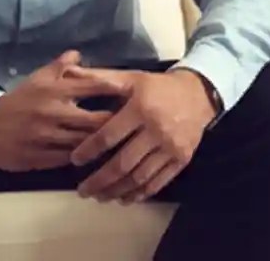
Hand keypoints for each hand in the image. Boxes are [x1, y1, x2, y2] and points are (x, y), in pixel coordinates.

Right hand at [0, 50, 123, 171]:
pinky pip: (67, 159)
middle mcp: (52, 113)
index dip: (114, 89)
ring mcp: (45, 137)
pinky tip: (93, 157)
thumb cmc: (18, 101)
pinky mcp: (38, 158)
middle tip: (132, 123)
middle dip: (115, 123)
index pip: (92, 87)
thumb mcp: (37, 79)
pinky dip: (81, 158)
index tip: (132, 92)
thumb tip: (78, 53)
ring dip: (100, 144)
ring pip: (84, 143)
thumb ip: (59, 66)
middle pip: (94, 121)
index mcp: (54, 91)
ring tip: (118, 142)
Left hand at [70, 68, 216, 203]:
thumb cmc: (158, 87)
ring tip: (100, 197)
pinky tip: (125, 198)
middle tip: (82, 191)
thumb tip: (70, 71)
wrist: (199, 94)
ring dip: (117, 190)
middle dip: (100, 180)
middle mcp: (156, 130)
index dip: (88, 150)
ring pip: (140, 177)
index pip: (108, 135)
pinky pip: (159, 181)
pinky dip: (140, 193)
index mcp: (140, 109)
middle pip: (122, 163)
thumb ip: (100, 78)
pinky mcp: (182, 158)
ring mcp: (171, 147)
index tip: (74, 160)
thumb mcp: (131, 78)